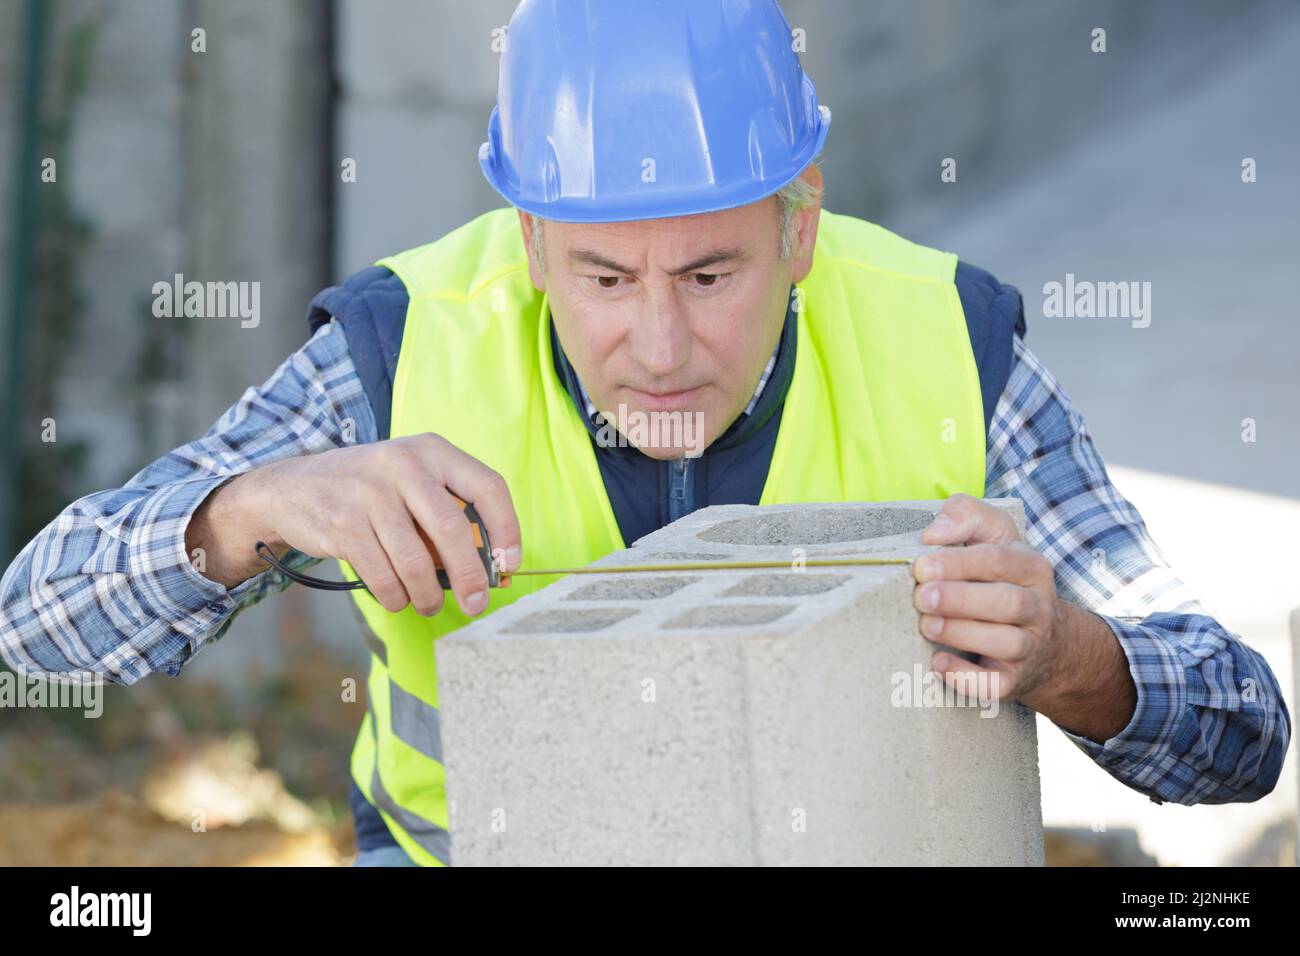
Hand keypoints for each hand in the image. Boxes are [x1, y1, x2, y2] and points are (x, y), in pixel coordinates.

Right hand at [187, 433, 521, 617]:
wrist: (292, 487)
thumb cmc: (370, 490)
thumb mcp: (411, 479)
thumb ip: (447, 510)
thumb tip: (488, 565)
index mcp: (432, 450)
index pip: (488, 486)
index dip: (507, 529)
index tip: (509, 562)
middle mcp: (403, 464)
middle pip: (453, 530)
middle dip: (470, 575)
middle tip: (477, 602)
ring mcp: (370, 492)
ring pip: (415, 561)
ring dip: (428, 594)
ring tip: (430, 604)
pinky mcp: (343, 523)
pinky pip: (383, 574)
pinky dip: (395, 596)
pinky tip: (398, 599)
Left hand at [910, 493, 1062, 702]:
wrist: (1047, 641)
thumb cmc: (1002, 577)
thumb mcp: (994, 535)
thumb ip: (966, 515)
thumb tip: (933, 532)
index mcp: (1030, 566)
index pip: (999, 560)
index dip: (959, 563)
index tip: (921, 565)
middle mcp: (1037, 606)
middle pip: (1007, 603)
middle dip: (960, 599)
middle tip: (921, 596)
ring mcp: (1030, 645)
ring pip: (1007, 643)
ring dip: (963, 634)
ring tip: (926, 625)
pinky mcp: (1014, 679)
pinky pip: (998, 684)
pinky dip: (969, 678)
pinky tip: (939, 664)